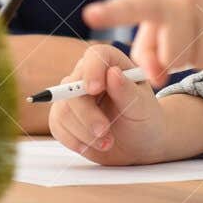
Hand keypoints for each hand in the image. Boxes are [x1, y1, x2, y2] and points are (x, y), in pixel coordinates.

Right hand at [47, 43, 176, 165]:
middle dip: (87, 114)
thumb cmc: (145, 120)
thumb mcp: (143, 107)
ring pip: (63, 109)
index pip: (95, 55)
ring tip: (107, 143)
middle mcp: (90, 76)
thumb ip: (127, 91)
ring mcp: (74, 96)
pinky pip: (57, 125)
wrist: (139, 144)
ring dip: (83, 131)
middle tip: (104, 132)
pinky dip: (74, 140)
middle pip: (72, 86)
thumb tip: (112, 73)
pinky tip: (91, 146)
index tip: (94, 89)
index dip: (92, 69)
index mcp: (113, 64)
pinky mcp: (65, 116)